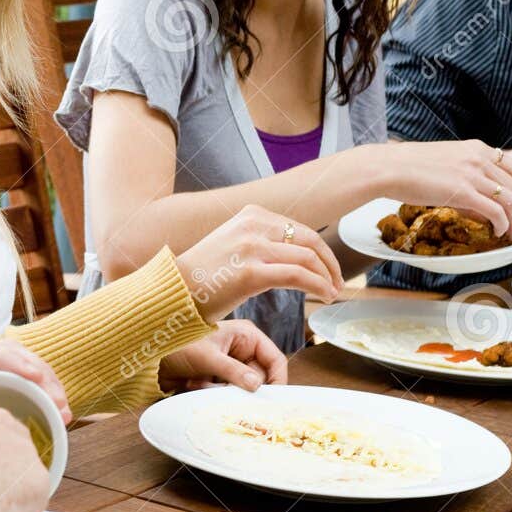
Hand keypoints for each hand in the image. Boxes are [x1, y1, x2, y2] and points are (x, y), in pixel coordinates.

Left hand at [0, 340, 69, 458]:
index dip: (19, 364)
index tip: (45, 384)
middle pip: (7, 354)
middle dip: (41, 375)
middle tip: (64, 407)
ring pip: (10, 364)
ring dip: (39, 381)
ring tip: (63, 412)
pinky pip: (3, 376)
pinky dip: (27, 389)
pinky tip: (45, 413)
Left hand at [159, 319, 286, 392]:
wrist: (150, 354)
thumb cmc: (178, 343)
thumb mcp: (208, 357)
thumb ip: (233, 371)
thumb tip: (257, 386)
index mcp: (247, 336)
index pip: (275, 360)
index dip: (277, 380)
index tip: (270, 399)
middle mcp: (242, 350)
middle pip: (259, 379)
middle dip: (239, 387)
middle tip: (221, 388)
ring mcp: (230, 365)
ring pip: (241, 389)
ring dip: (222, 391)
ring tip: (199, 381)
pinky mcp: (218, 378)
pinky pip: (226, 393)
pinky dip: (212, 393)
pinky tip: (193, 384)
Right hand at [177, 205, 343, 320]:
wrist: (173, 291)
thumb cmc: (201, 275)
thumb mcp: (232, 244)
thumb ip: (259, 241)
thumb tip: (288, 252)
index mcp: (251, 214)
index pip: (299, 228)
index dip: (320, 250)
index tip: (328, 268)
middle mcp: (253, 225)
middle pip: (310, 240)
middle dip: (330, 262)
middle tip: (338, 281)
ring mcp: (252, 248)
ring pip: (307, 258)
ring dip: (327, 278)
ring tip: (332, 292)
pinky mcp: (251, 273)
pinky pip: (298, 277)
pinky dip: (318, 286)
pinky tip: (324, 296)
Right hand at [372, 139, 511, 239]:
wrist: (388, 167)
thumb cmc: (407, 166)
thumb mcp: (444, 164)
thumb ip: (464, 178)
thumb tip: (478, 205)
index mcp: (475, 148)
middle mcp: (479, 158)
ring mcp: (473, 174)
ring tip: (510, 233)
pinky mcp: (464, 192)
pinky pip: (496, 211)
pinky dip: (503, 224)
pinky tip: (497, 232)